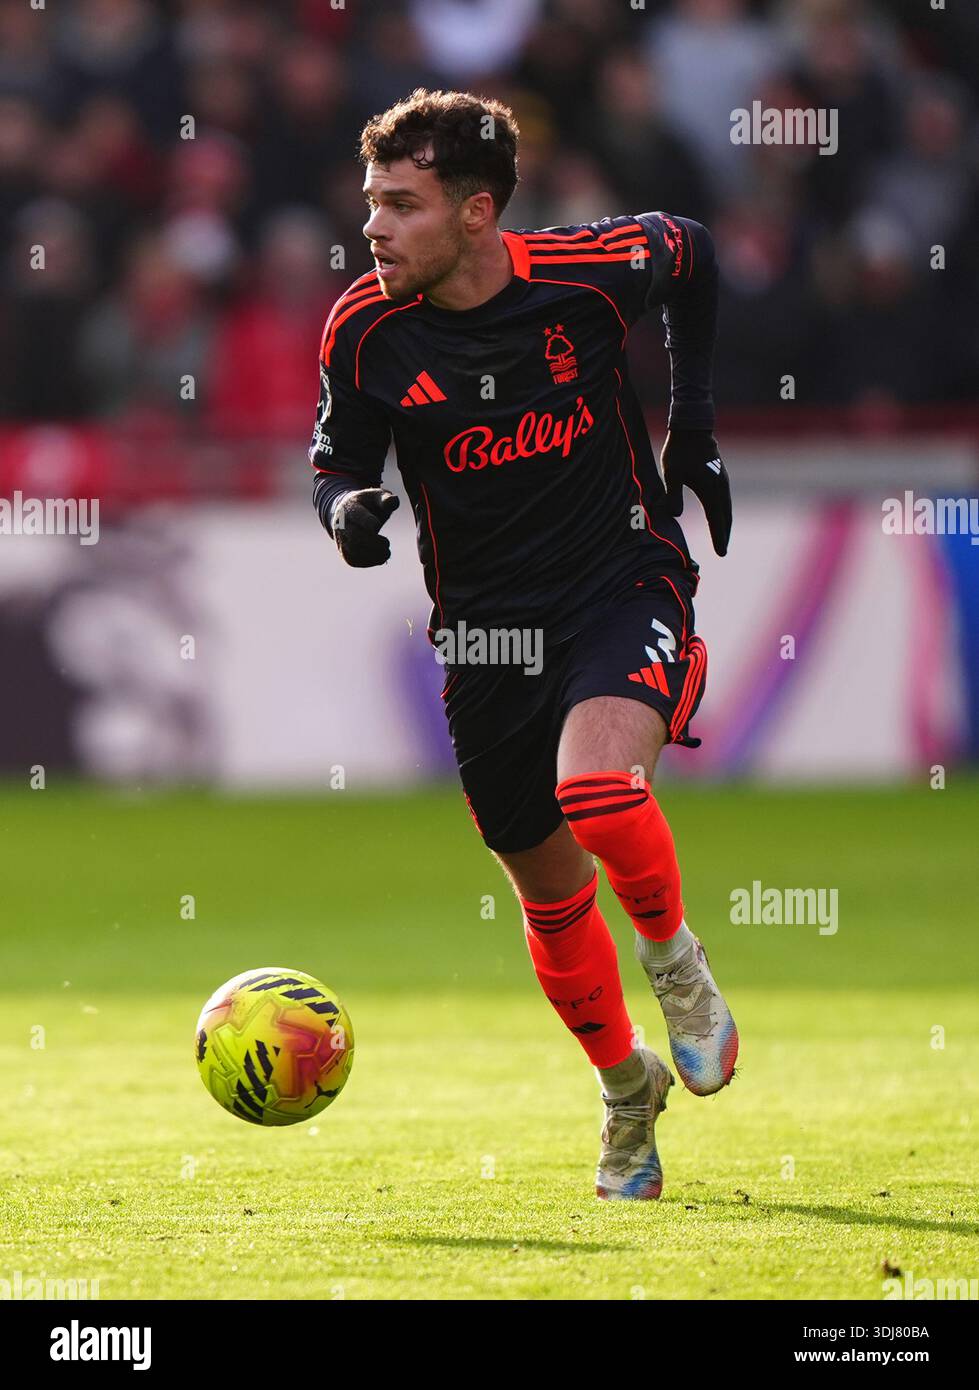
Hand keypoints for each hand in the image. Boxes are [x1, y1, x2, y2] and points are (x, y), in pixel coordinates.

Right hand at [332, 488, 399, 566]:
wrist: (348, 514)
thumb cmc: (367, 505)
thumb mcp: (376, 497)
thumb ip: (385, 499)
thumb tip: (393, 501)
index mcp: (350, 508)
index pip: (357, 516)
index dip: (367, 521)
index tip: (378, 525)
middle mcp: (342, 525)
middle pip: (354, 536)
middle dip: (373, 542)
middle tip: (387, 543)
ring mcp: (341, 540)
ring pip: (353, 551)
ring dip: (373, 555)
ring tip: (387, 552)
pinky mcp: (344, 553)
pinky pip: (354, 561)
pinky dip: (370, 562)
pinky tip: (381, 558)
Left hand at [659, 429, 731, 556]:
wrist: (692, 428)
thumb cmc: (679, 451)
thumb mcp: (672, 473)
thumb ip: (673, 495)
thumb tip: (675, 516)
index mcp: (710, 490)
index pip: (716, 520)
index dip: (718, 538)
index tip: (721, 553)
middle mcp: (720, 487)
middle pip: (725, 516)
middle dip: (723, 534)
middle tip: (722, 550)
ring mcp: (723, 481)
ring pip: (726, 507)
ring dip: (724, 523)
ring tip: (722, 536)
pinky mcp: (720, 475)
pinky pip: (724, 499)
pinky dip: (724, 511)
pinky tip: (719, 514)